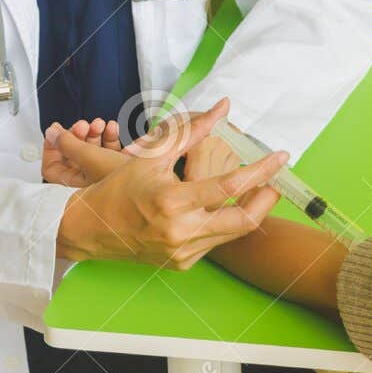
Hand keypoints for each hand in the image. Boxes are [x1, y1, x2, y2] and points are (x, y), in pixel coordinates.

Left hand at [42, 118, 121, 186]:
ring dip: (96, 133)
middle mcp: (86, 184)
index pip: (52, 168)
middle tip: (84, 125)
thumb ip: (67, 143)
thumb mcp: (89, 157)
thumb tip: (51, 132)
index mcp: (73, 187)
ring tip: (102, 124)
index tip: (57, 132)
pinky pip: (108, 152)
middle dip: (79, 135)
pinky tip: (113, 128)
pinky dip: (109, 138)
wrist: (153, 185)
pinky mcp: (119, 171)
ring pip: (91, 151)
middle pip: (73, 155)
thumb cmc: (121, 183)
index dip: (52, 148)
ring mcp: (103, 177)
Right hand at [57, 98, 285, 270]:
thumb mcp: (153, 156)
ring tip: (257, 191)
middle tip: (277, 182)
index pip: (228, 186)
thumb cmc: (118, 188)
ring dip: (249, 212)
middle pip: (242, 221)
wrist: (91, 229)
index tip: (281, 157)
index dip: (260, 171)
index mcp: (172, 201)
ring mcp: (182, 252)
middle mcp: (180, 232)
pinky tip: (224, 209)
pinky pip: (214, 243)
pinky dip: (224, 224)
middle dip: (267, 200)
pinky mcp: (182, 264)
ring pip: (232, 234)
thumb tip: (223, 108)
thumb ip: (191, 132)